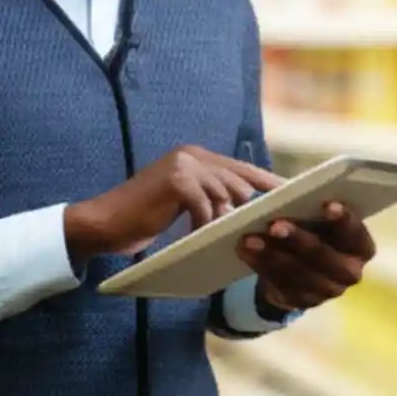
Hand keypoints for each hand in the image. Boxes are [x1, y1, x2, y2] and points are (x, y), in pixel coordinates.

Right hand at [64, 145, 283, 265]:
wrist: (103, 223)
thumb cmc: (144, 219)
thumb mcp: (185, 205)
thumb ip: (213, 199)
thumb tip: (250, 212)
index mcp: (198, 157)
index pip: (244, 170)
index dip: (269, 183)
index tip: (293, 198)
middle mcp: (193, 155)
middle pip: (240, 182)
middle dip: (253, 207)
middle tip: (270, 228)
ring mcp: (184, 164)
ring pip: (225, 195)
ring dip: (227, 222)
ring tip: (233, 240)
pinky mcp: (176, 179)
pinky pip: (205, 206)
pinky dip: (204, 226)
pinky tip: (199, 240)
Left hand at [237, 202, 376, 311]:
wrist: (302, 266)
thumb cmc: (315, 229)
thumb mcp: (319, 218)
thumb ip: (314, 209)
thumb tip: (290, 194)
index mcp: (361, 247)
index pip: (356, 234)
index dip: (344, 220)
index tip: (327, 205)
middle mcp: (349, 273)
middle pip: (324, 257)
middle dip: (298, 240)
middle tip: (275, 225)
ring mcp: (326, 291)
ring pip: (298, 273)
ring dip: (272, 254)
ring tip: (250, 238)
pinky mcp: (302, 302)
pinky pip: (280, 284)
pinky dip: (260, 265)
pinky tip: (245, 251)